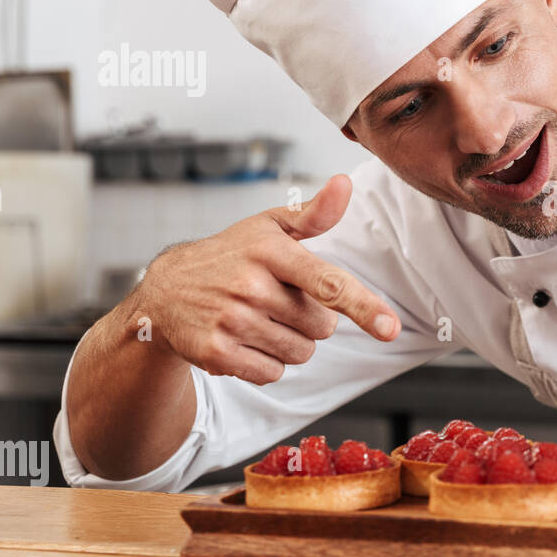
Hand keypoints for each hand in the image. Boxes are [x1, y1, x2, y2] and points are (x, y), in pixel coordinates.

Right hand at [133, 174, 400, 384]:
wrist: (165, 292)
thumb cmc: (232, 255)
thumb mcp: (269, 227)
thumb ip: (314, 213)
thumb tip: (345, 183)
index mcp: (271, 251)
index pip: (327, 283)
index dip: (364, 306)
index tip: (391, 329)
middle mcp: (250, 285)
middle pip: (322, 326)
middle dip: (310, 319)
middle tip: (276, 301)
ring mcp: (231, 321)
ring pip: (301, 353)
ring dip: (290, 342)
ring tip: (258, 319)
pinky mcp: (216, 353)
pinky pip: (273, 373)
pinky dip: (266, 363)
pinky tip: (243, 339)